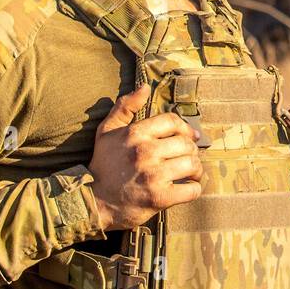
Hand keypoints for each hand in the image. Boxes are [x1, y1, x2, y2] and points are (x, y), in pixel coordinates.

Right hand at [88, 83, 203, 230]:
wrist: (92, 201)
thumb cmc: (103, 164)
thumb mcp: (107, 131)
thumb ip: (125, 106)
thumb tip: (145, 87)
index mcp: (135, 133)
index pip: (172, 121)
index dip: (185, 128)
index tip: (191, 136)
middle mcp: (145, 151)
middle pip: (185, 143)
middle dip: (191, 150)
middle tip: (189, 157)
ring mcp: (152, 175)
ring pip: (192, 164)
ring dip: (196, 169)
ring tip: (192, 173)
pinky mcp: (158, 198)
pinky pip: (191, 189)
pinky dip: (194, 188)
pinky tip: (188, 188)